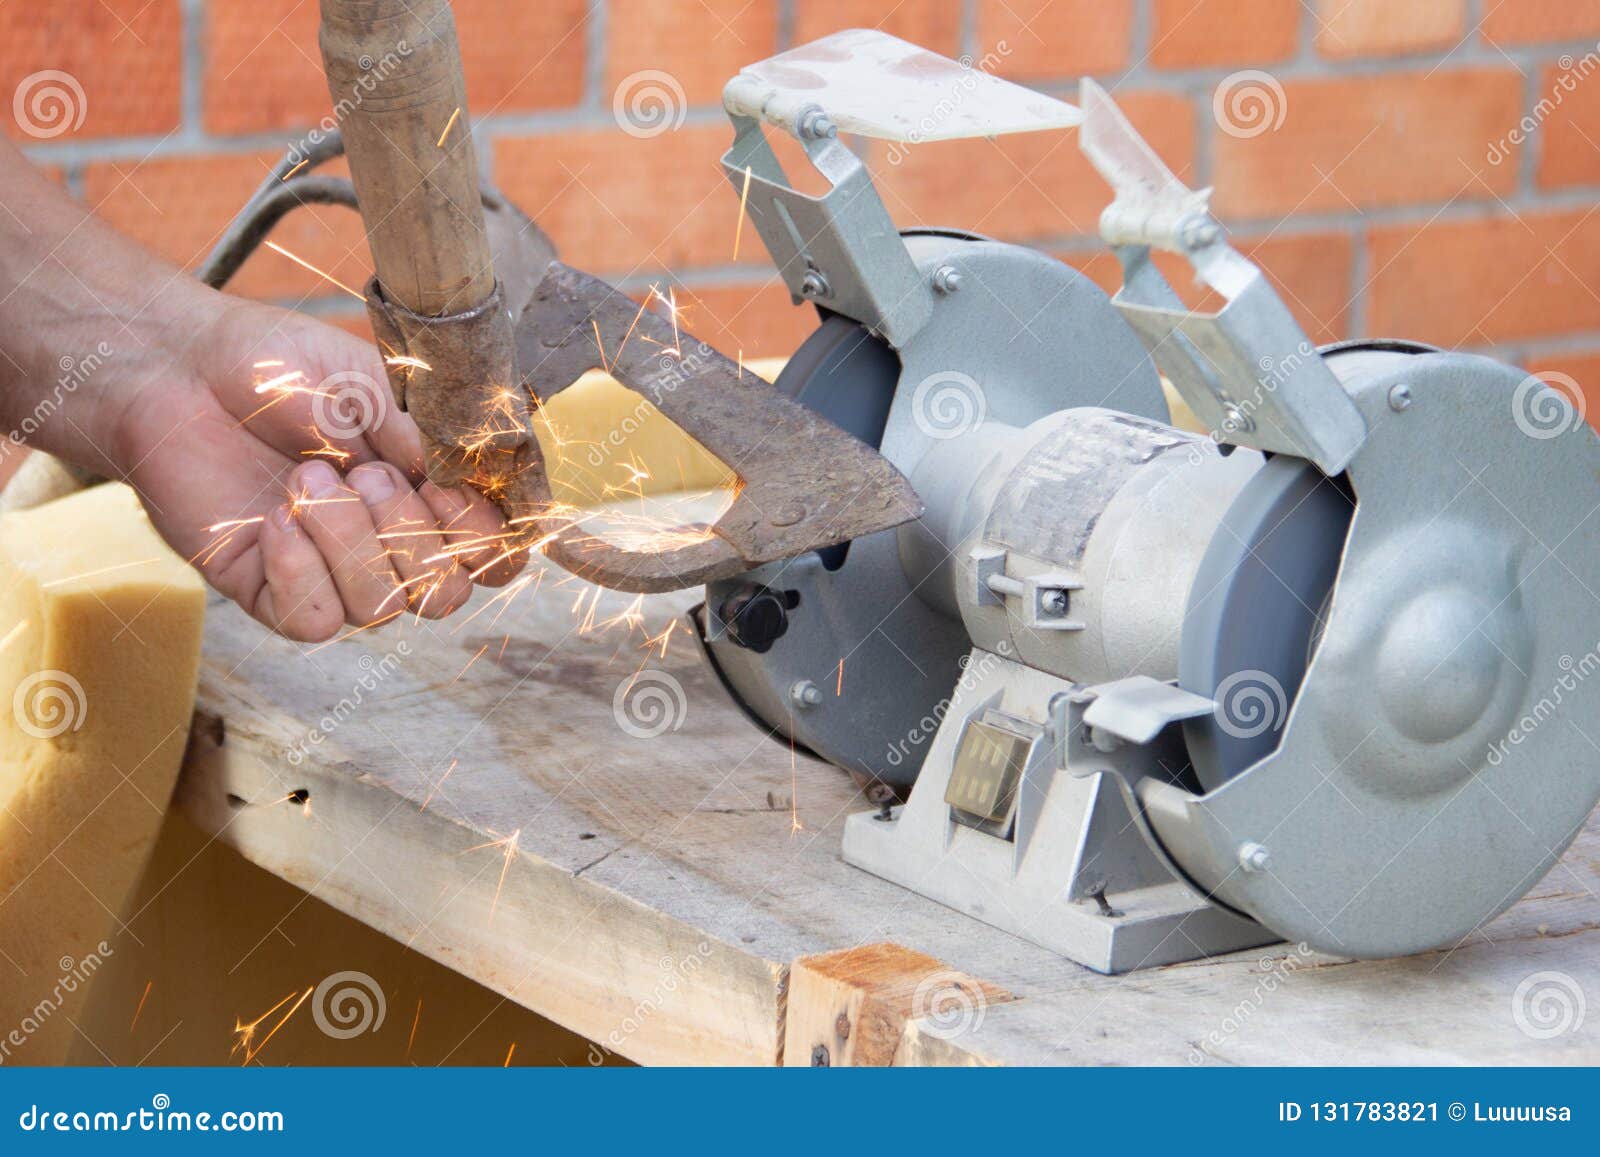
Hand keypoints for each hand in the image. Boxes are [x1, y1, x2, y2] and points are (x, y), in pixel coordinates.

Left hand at [111, 296, 525, 641]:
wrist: (180, 368)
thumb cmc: (279, 366)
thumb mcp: (372, 385)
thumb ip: (426, 436)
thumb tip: (471, 478)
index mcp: (433, 493)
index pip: (495, 553)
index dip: (485, 534)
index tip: (450, 483)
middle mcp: (391, 543)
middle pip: (446, 594)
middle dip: (412, 533)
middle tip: (366, 471)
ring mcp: (333, 571)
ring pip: (381, 608)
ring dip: (349, 540)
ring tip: (306, 477)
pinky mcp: (272, 589)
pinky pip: (315, 620)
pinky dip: (302, 569)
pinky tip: (276, 517)